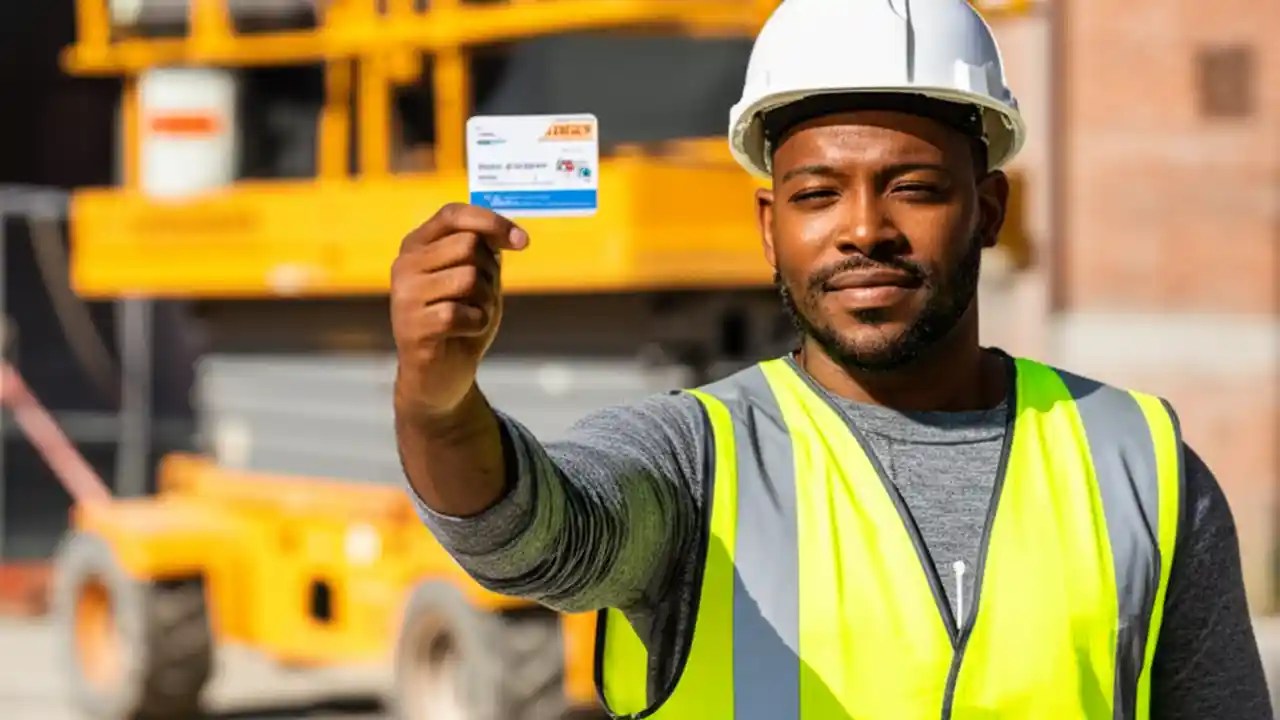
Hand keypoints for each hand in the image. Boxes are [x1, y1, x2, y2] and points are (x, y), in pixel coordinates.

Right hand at [391, 203, 528, 418]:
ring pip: (470, 277)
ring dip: (485, 301)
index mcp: (417, 247)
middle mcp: (404, 266)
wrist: (440, 377)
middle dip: (490, 272)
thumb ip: (484, 253)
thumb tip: (507, 233)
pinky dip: (477, 325)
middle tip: (482, 298)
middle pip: (468, 245)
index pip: (453, 214)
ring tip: (471, 317)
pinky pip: (465, 313)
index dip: (491, 222)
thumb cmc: (461, 324)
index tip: (523, 242)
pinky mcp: (413, 327)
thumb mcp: (477, 281)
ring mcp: (405, 296)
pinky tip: (464, 334)